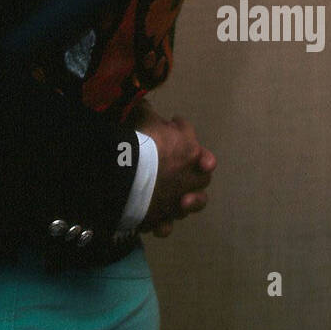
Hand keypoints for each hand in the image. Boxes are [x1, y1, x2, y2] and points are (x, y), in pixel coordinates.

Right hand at [135, 101, 215, 236]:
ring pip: (196, 201)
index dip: (179, 126)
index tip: (172, 123)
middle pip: (204, 171)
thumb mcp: (141, 116)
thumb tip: (145, 106)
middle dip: (196, 167)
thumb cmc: (137, 139)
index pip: (187, 130)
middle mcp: (191, 174)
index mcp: (188, 146)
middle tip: (180, 161)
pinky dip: (163, 222)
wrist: (126, 172)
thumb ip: (146, 111)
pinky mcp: (164, 216)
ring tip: (179, 196)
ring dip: (189, 199)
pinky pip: (167, 223)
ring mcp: (180, 198)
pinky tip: (157, 220)